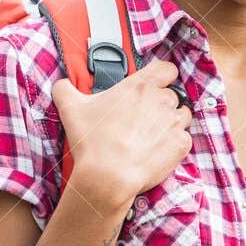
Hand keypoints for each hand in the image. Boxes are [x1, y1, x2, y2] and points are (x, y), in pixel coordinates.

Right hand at [52, 59, 192, 212]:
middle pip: (172, 95)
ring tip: (152, 135)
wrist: (107, 177)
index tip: (154, 86)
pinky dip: (174, 143)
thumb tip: (62, 85)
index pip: (167, 69)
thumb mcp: (70, 109)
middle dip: (160, 105)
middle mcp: (161, 100)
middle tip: (143, 119)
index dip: (162, 76)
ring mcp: (174, 123)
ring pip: (182, 115)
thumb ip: (65, 89)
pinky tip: (157, 150)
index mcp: (140, 86)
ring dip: (171, 122)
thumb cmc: (91, 141)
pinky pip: (184, 138)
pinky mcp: (180, 145)